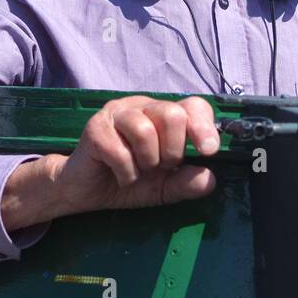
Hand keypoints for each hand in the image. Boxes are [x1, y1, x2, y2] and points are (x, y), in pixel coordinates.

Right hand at [48, 94, 219, 218]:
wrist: (87, 191)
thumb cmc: (129, 180)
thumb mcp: (165, 188)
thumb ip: (187, 183)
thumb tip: (210, 179)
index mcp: (164, 115)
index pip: (193, 106)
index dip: (204, 126)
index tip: (208, 151)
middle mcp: (143, 107)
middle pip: (172, 115)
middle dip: (172, 151)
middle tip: (160, 166)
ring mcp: (118, 113)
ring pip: (145, 130)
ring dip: (146, 162)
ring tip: (139, 170)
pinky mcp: (96, 127)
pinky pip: (119, 151)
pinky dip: (125, 173)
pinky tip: (120, 176)